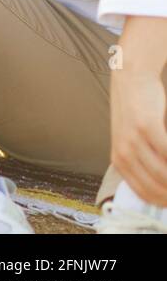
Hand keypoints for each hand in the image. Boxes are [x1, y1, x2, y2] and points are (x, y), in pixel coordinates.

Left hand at [109, 16, 166, 205]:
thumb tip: (160, 185)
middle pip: (156, 187)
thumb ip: (141, 161)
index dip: (164, 201)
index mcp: (118, 160)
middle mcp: (123, 153)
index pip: (144, 193)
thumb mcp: (130, 140)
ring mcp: (134, 140)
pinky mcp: (147, 126)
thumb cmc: (136, 111)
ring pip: (165, 174)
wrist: (131, 79)